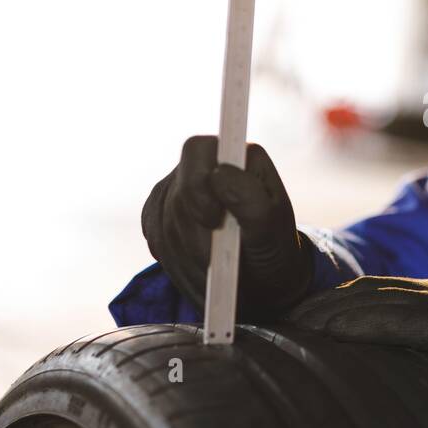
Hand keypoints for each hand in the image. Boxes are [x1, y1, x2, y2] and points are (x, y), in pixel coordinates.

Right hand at [141, 135, 314, 319]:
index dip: (196, 186)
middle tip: (216, 258)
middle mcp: (205, 165)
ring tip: (214, 264)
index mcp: (237, 157)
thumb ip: (250, 199)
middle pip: (178, 192)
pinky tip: (199, 264)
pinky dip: (176, 258)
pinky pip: (154, 235)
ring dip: (188, 251)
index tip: (213, 221)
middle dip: (195, 232)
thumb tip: (217, 174)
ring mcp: (178, 187)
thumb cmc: (272, 249)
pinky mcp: (159, 213)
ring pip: (164, 219)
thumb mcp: (272, 229)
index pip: (196, 151)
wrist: (260, 277)